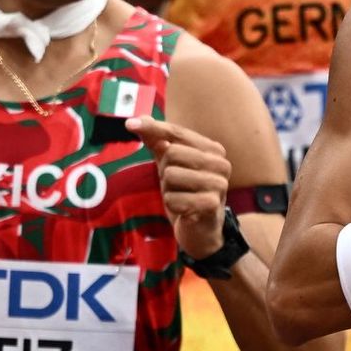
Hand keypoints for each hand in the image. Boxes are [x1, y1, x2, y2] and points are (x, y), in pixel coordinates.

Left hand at [131, 118, 231, 259]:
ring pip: (170, 176)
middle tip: (176, 185)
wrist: (202, 231)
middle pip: (171, 152)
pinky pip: (173, 199)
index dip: (153, 128)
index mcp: (213, 149)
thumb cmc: (187, 194)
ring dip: (168, 190)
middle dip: (165, 171)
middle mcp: (220, 163)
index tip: (129, 124)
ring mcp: (219, 183)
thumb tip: (137, 119)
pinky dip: (172, 206)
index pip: (177, 132)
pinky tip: (184, 211)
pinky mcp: (211, 204)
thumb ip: (156, 142)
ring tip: (181, 198)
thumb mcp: (170, 165)